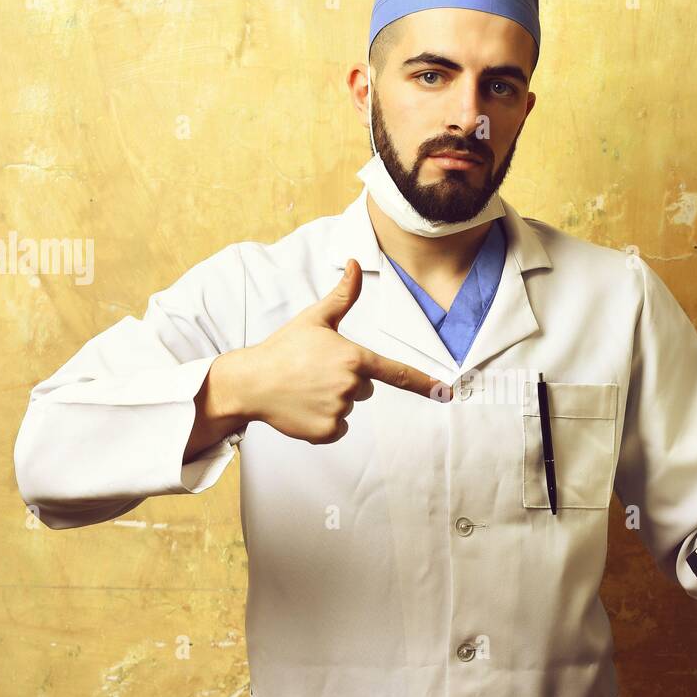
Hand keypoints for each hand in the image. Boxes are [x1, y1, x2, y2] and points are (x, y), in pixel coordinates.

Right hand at [240, 258, 451, 443]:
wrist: (251, 382)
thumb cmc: (284, 349)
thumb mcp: (315, 319)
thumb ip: (342, 296)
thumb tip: (355, 264)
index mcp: (353, 358)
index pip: (396, 372)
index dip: (424, 382)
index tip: (445, 391)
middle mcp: (350, 386)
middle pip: (365, 388)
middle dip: (346, 381)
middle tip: (315, 373)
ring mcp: (338, 411)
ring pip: (348, 407)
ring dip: (332, 400)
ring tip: (305, 388)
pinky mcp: (326, 431)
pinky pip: (337, 428)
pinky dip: (323, 421)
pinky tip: (303, 407)